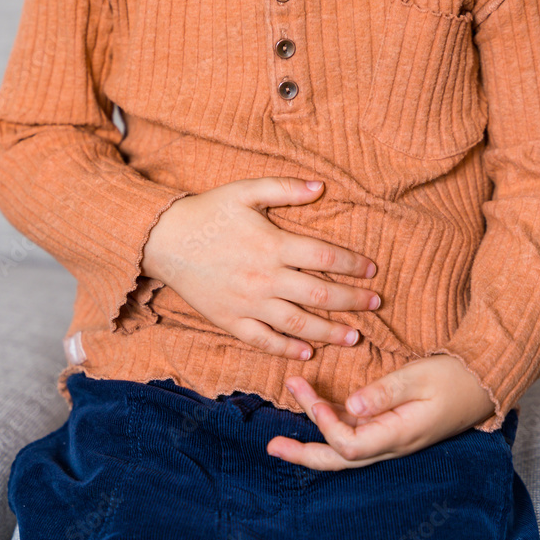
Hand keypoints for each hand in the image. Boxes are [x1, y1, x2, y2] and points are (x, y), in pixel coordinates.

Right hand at [141, 177, 380, 361]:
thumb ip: (284, 188)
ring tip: (354, 337)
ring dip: (330, 332)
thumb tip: (322, 187)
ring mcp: (247, 303)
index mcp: (272, 245)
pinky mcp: (230, 320)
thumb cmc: (207, 212)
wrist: (162, 240)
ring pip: (298, 324)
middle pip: (319, 296)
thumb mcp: (244, 190)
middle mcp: (264, 278)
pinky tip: (307, 351)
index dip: (352, 265)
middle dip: (353, 302)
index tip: (371, 271)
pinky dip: (287, 348)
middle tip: (376, 304)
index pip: (324, 259)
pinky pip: (263, 340)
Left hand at [266, 354, 496, 470]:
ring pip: (342, 451)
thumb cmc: (454, 377)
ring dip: (310, 443)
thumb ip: (385, 392)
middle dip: (303, 454)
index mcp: (399, 436)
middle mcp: (390, 445)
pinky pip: (352, 435)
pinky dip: (329, 428)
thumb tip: (352, 405)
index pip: (349, 444)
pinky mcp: (388, 427)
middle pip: (338, 460)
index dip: (324, 423)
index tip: (311, 395)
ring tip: (278, 439)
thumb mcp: (419, 377)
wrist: (482, 382)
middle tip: (270, 447)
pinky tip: (312, 416)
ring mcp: (388, 439)